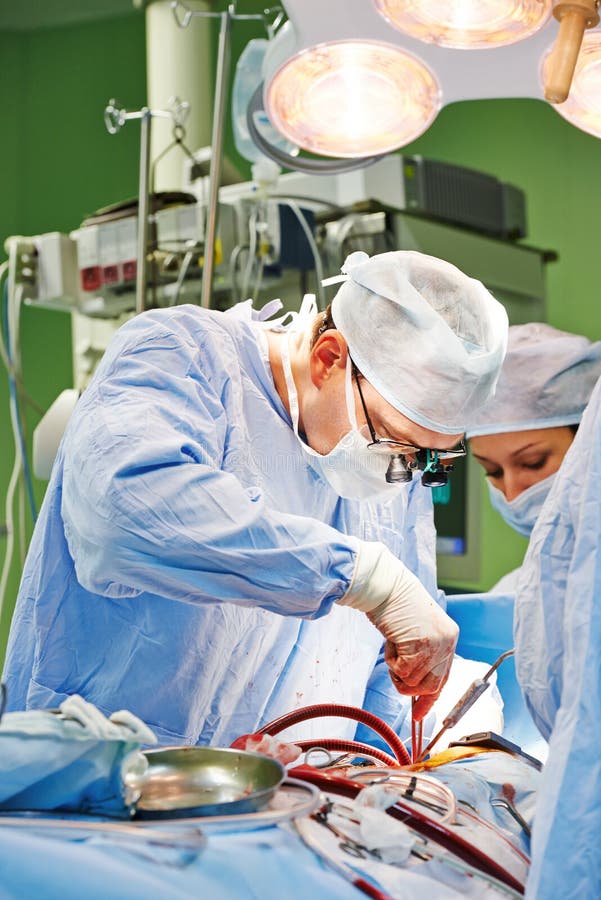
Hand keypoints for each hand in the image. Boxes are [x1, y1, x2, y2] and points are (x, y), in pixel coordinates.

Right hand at [368, 565, 457, 719]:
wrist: (387, 586)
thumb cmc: (396, 606)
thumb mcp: (416, 632)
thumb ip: (422, 656)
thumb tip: (415, 690)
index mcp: (450, 637)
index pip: (444, 677)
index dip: (430, 698)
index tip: (419, 714)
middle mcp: (448, 642)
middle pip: (431, 686)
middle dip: (410, 688)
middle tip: (395, 670)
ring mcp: (435, 645)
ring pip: (413, 682)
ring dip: (397, 669)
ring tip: (394, 644)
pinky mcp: (420, 647)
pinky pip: (402, 672)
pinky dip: (391, 661)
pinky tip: (392, 642)